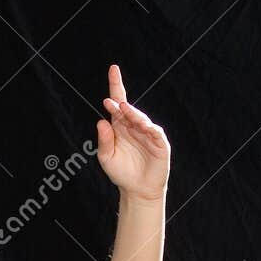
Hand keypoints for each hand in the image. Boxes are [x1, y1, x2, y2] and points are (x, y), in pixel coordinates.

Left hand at [95, 63, 169, 198]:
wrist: (138, 190)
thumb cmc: (121, 172)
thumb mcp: (106, 158)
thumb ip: (103, 141)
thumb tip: (101, 121)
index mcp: (120, 126)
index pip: (118, 102)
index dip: (116, 85)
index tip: (113, 70)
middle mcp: (134, 126)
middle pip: (128, 108)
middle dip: (121, 101)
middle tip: (112, 99)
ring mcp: (148, 133)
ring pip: (140, 119)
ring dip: (132, 113)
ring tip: (123, 108)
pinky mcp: (159, 143)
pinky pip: (154, 132)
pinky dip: (148, 127)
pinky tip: (142, 125)